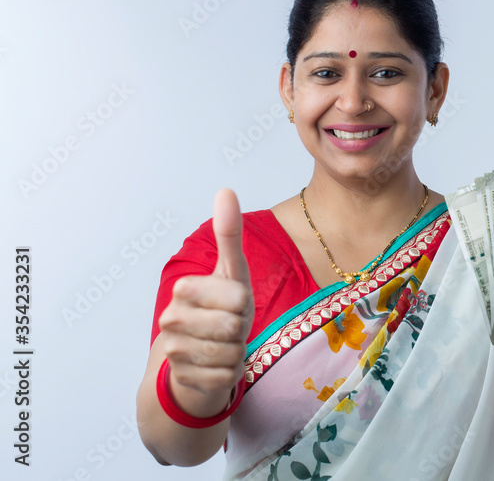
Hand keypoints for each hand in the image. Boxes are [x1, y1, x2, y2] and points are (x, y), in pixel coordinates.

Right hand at [157, 189, 254, 415]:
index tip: (233, 303)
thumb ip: (228, 233)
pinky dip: (230, 374)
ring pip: (230, 353)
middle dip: (242, 329)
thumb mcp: (231, 272)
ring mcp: (174, 352)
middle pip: (234, 326)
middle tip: (231, 326)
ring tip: (225, 345)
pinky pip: (226, 377)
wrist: (197, 357)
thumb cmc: (221, 309)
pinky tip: (218, 366)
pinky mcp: (184, 380)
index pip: (238, 297)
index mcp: (185, 289)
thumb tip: (225, 190)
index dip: (244, 303)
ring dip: (237, 351)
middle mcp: (172, 319)